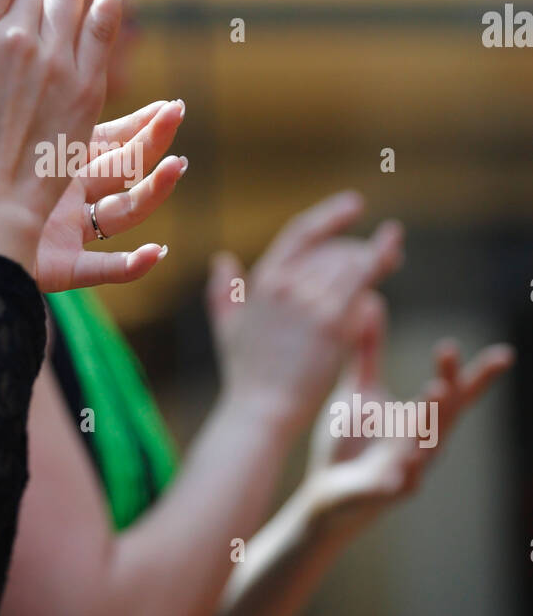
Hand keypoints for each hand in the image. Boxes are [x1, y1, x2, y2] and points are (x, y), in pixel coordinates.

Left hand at [37, 99, 187, 290]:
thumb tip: (3, 26)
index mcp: (54, 159)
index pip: (107, 136)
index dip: (140, 122)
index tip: (167, 103)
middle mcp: (68, 193)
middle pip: (124, 167)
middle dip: (153, 142)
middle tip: (176, 114)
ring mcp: (67, 231)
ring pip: (124, 213)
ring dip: (153, 192)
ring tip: (174, 168)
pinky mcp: (57, 267)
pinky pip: (100, 269)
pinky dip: (129, 265)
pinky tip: (154, 254)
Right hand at [205, 192, 404, 435]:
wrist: (262, 410)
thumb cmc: (246, 375)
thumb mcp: (228, 326)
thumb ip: (223, 291)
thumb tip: (223, 260)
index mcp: (263, 280)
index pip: (301, 233)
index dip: (329, 215)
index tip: (354, 205)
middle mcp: (287, 284)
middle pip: (335, 248)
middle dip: (360, 246)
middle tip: (386, 250)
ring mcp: (310, 302)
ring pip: (353, 262)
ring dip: (376, 256)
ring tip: (392, 256)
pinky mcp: (333, 323)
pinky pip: (362, 284)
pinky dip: (378, 267)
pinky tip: (392, 260)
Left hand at [304, 293, 513, 540]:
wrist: (325, 493)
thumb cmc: (350, 442)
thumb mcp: (359, 389)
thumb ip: (369, 350)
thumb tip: (372, 301)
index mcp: (420, 420)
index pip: (456, 395)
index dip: (478, 376)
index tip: (504, 354)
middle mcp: (422, 444)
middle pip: (443, 412)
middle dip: (450, 383)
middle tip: (449, 351)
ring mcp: (406, 471)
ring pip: (426, 445)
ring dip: (432, 419)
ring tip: (436, 390)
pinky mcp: (382, 493)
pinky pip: (399, 485)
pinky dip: (406, 475)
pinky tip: (409, 463)